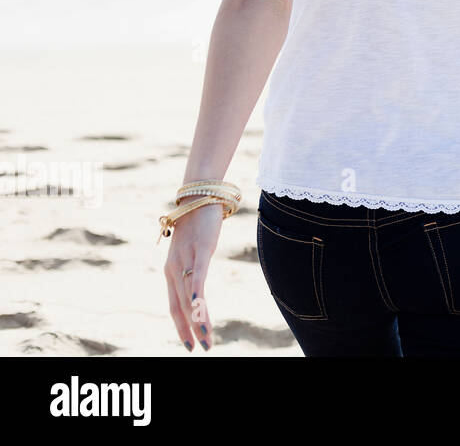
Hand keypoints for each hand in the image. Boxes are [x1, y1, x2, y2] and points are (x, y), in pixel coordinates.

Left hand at [163, 201, 222, 350]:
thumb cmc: (197, 221)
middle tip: (202, 348)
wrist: (198, 195)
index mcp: (171, 271)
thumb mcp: (192, 247)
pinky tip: (200, 308)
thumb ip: (193, 265)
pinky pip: (198, 277)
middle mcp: (173, 269)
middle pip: (182, 306)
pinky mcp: (200, 251)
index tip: (190, 345)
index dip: (180, 327)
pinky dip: (198, 294)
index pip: (174, 306)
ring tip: (206, 337)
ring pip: (190, 297)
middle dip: (192, 329)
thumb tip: (197, 279)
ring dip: (198, 319)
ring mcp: (185, 260)